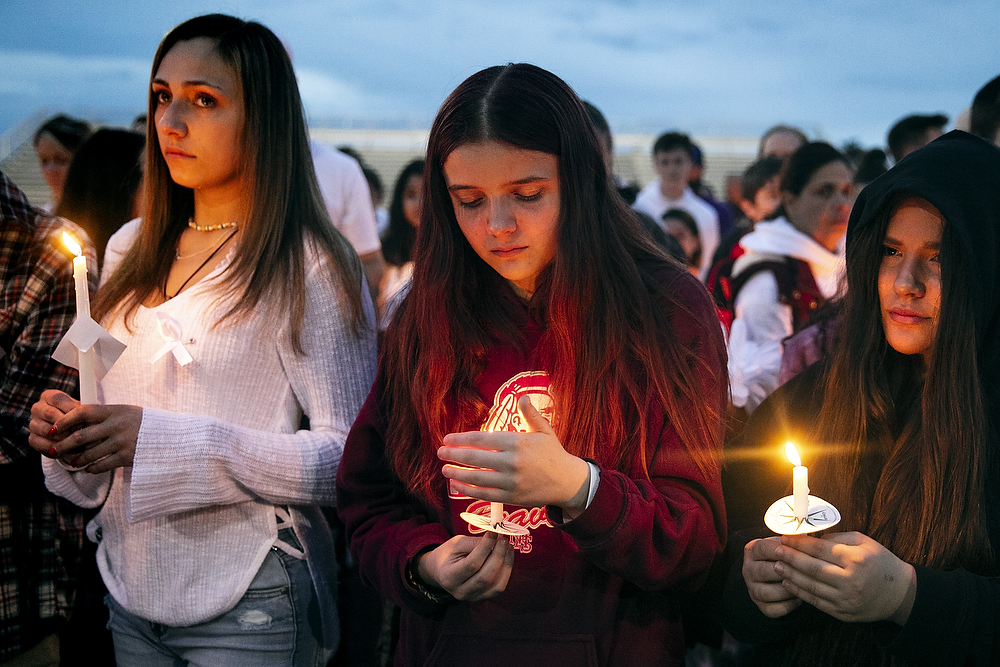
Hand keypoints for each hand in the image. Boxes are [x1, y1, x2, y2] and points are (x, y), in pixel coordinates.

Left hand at [29, 390, 141, 472]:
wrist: (169, 436)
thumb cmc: (143, 423)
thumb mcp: (125, 412)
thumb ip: (104, 416)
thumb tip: (75, 423)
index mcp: (115, 411)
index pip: (83, 412)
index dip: (65, 420)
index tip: (53, 428)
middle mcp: (117, 425)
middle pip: (81, 436)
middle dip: (63, 445)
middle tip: (54, 450)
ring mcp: (122, 442)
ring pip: (89, 453)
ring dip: (77, 459)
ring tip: (73, 461)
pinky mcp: (127, 456)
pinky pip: (102, 465)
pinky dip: (93, 468)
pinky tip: (89, 468)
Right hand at [417, 532, 513, 600]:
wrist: (441, 571)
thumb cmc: (448, 554)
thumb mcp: (456, 544)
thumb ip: (474, 543)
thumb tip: (495, 539)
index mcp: (449, 577)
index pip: (472, 564)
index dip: (485, 547)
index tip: (493, 533)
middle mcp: (460, 591)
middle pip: (485, 576)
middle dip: (498, 555)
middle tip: (503, 539)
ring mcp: (472, 597)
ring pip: (495, 584)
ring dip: (505, 563)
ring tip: (507, 546)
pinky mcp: (482, 597)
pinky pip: (499, 587)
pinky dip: (506, 571)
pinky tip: (507, 557)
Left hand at [437, 396, 589, 516]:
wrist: (567, 482)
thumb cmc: (553, 454)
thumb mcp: (544, 430)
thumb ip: (530, 414)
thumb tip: (522, 397)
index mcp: (517, 442)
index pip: (482, 439)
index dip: (462, 439)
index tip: (448, 438)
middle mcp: (512, 462)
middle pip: (475, 458)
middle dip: (454, 455)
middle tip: (440, 452)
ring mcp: (511, 481)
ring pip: (477, 477)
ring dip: (457, 473)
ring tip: (444, 469)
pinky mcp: (511, 496)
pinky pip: (484, 493)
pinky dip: (468, 490)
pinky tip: (457, 485)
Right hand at [743, 537, 802, 617]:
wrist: (779, 573)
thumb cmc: (787, 555)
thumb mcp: (785, 543)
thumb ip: (793, 539)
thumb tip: (808, 530)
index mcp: (752, 550)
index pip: (763, 548)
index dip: (782, 550)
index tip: (797, 550)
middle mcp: (747, 569)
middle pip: (763, 571)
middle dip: (786, 572)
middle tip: (804, 571)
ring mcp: (752, 589)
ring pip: (766, 592)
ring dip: (786, 590)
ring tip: (802, 585)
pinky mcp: (761, 606)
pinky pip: (773, 609)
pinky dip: (788, 606)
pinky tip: (799, 598)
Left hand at [773, 532, 916, 623]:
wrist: (900, 594)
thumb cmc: (880, 562)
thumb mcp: (864, 542)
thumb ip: (837, 538)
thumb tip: (810, 536)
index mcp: (856, 559)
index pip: (820, 550)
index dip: (800, 543)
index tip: (786, 537)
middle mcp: (851, 580)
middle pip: (812, 568)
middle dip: (791, 558)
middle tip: (776, 551)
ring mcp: (846, 599)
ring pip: (812, 586)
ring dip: (791, 576)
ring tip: (777, 566)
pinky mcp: (843, 613)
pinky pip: (816, 601)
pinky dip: (800, 592)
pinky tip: (789, 583)